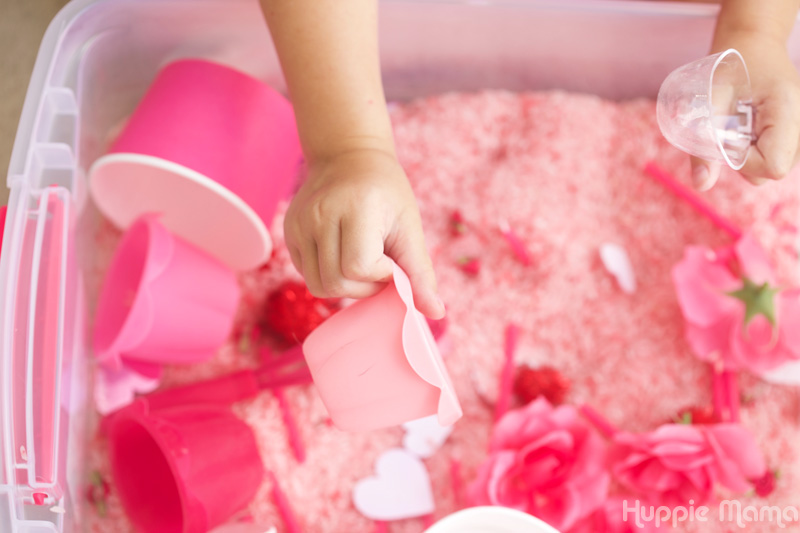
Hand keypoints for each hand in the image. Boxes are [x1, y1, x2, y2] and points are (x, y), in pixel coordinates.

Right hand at [284, 148, 444, 318]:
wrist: (348, 157)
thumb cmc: (386, 192)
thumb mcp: (410, 226)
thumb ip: (420, 272)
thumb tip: (436, 313)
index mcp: (355, 207)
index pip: (359, 268)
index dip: (380, 275)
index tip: (392, 260)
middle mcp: (319, 214)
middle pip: (336, 284)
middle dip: (365, 287)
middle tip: (380, 266)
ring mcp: (299, 224)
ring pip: (319, 286)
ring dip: (346, 286)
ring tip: (361, 261)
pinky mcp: (288, 233)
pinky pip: (308, 276)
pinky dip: (329, 276)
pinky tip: (342, 254)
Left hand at [692, 35, 799, 189]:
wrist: (752, 45)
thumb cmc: (730, 66)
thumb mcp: (710, 101)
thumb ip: (704, 146)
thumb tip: (701, 185)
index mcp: (786, 110)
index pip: (773, 166)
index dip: (744, 161)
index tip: (728, 139)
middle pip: (772, 170)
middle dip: (743, 159)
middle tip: (730, 128)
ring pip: (772, 167)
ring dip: (748, 154)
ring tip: (740, 124)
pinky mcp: (793, 133)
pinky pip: (773, 156)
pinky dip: (754, 148)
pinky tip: (748, 127)